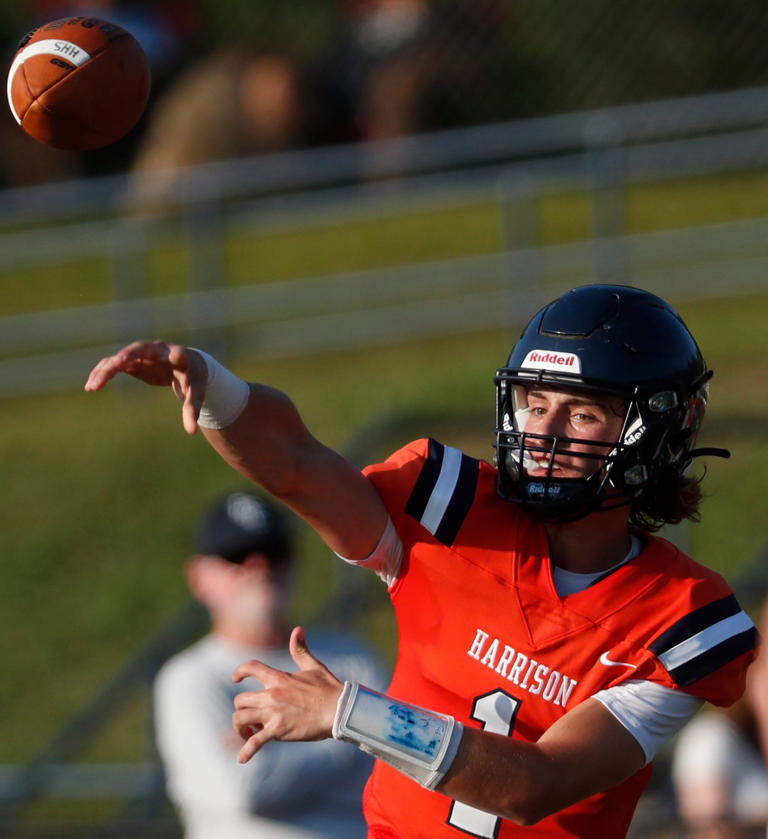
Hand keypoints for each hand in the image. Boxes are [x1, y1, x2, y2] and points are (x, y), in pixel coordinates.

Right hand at [84, 341, 207, 433]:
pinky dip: (102, 373)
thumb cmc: (193, 378)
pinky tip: (91, 386)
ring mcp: (143, 353)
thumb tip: (192, 432)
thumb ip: (192, 410)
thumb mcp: (196, 394)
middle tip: (116, 364)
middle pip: (140, 350)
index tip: (177, 355)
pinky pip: (113, 364)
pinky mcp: (132, 360)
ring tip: (93, 387)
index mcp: (180, 356)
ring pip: (121, 357)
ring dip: (107, 369)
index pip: (180, 354)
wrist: (187, 364)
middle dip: (128, 357)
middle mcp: (158, 350)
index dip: (178, 356)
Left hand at [232, 626, 343, 763]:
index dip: (240, 672)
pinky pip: (255, 742)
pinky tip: (242, 759)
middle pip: (241, 699)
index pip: (251, 667)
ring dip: (241, 727)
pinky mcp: (279, 730)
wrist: (339, 710)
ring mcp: (274, 713)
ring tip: (248, 733)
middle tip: (250, 717)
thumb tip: (298, 629)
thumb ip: (301, 649)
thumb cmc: (328, 688)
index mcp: (279, 678)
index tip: (236, 678)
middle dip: (242, 708)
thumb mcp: (313, 666)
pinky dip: (246, 751)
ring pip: (241, 717)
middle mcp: (272, 694)